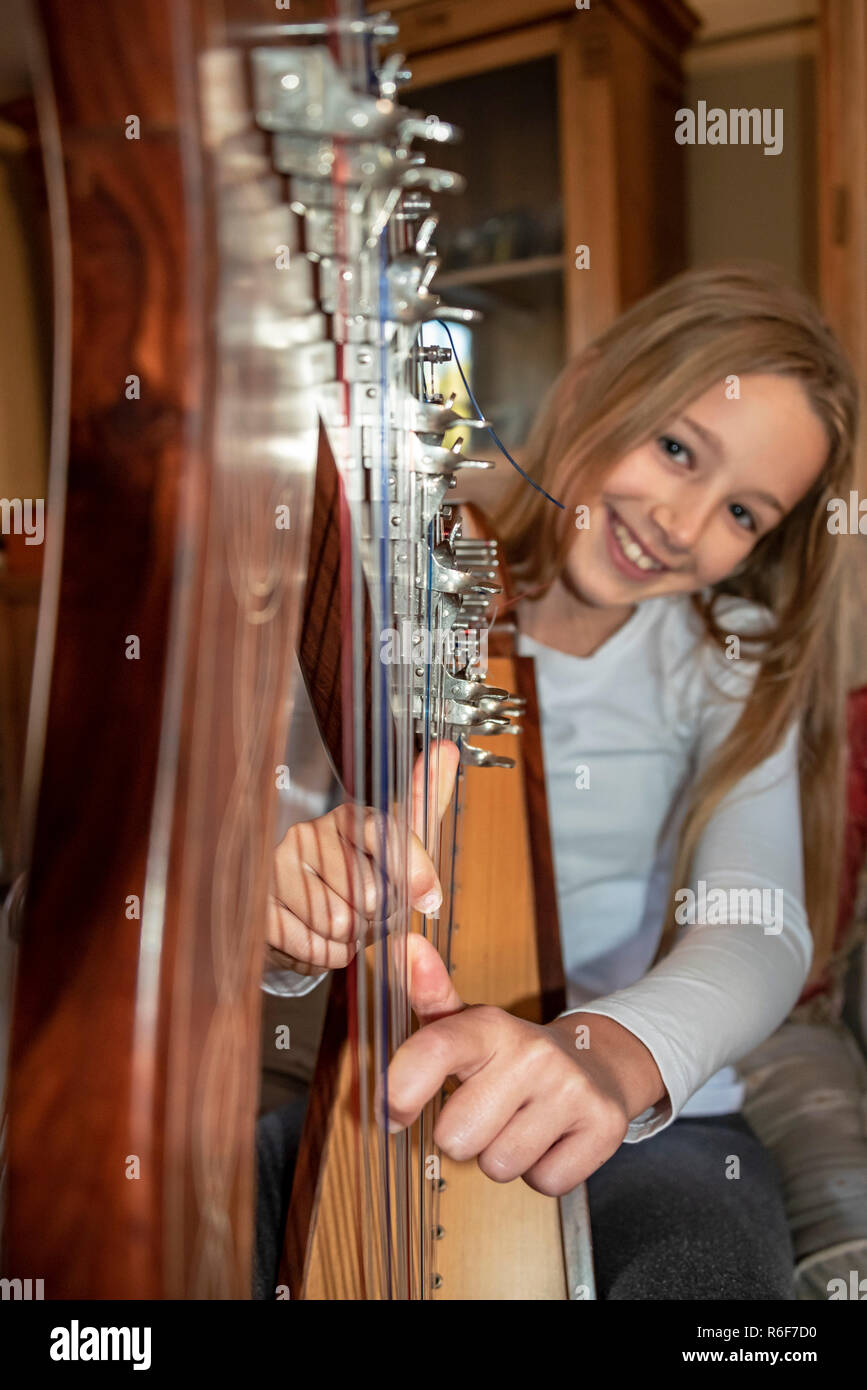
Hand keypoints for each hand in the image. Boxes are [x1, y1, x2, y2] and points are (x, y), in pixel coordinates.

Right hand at [267, 742, 460, 974]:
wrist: (301, 921)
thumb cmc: (355, 881)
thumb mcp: (396, 844)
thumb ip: (424, 800)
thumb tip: (446, 748)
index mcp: (347, 817)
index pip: (383, 833)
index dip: (412, 870)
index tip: (429, 898)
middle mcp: (308, 833)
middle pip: (368, 890)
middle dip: (379, 916)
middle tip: (367, 909)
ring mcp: (279, 868)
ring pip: (341, 922)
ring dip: (353, 939)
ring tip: (343, 923)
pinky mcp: (261, 907)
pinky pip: (315, 946)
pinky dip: (328, 956)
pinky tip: (320, 938)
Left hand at [385, 935, 666, 1195]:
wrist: (596, 1061)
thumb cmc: (514, 1055)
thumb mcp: (470, 1027)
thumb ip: (429, 996)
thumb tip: (403, 945)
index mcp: (490, 1027)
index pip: (434, 1050)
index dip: (399, 1090)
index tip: (392, 1112)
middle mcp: (533, 1053)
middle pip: (456, 1136)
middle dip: (463, 1136)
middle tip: (486, 1112)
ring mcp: (572, 1090)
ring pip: (498, 1165)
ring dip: (502, 1155)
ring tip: (519, 1123)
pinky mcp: (604, 1126)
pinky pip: (543, 1182)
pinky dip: (541, 1172)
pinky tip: (550, 1139)